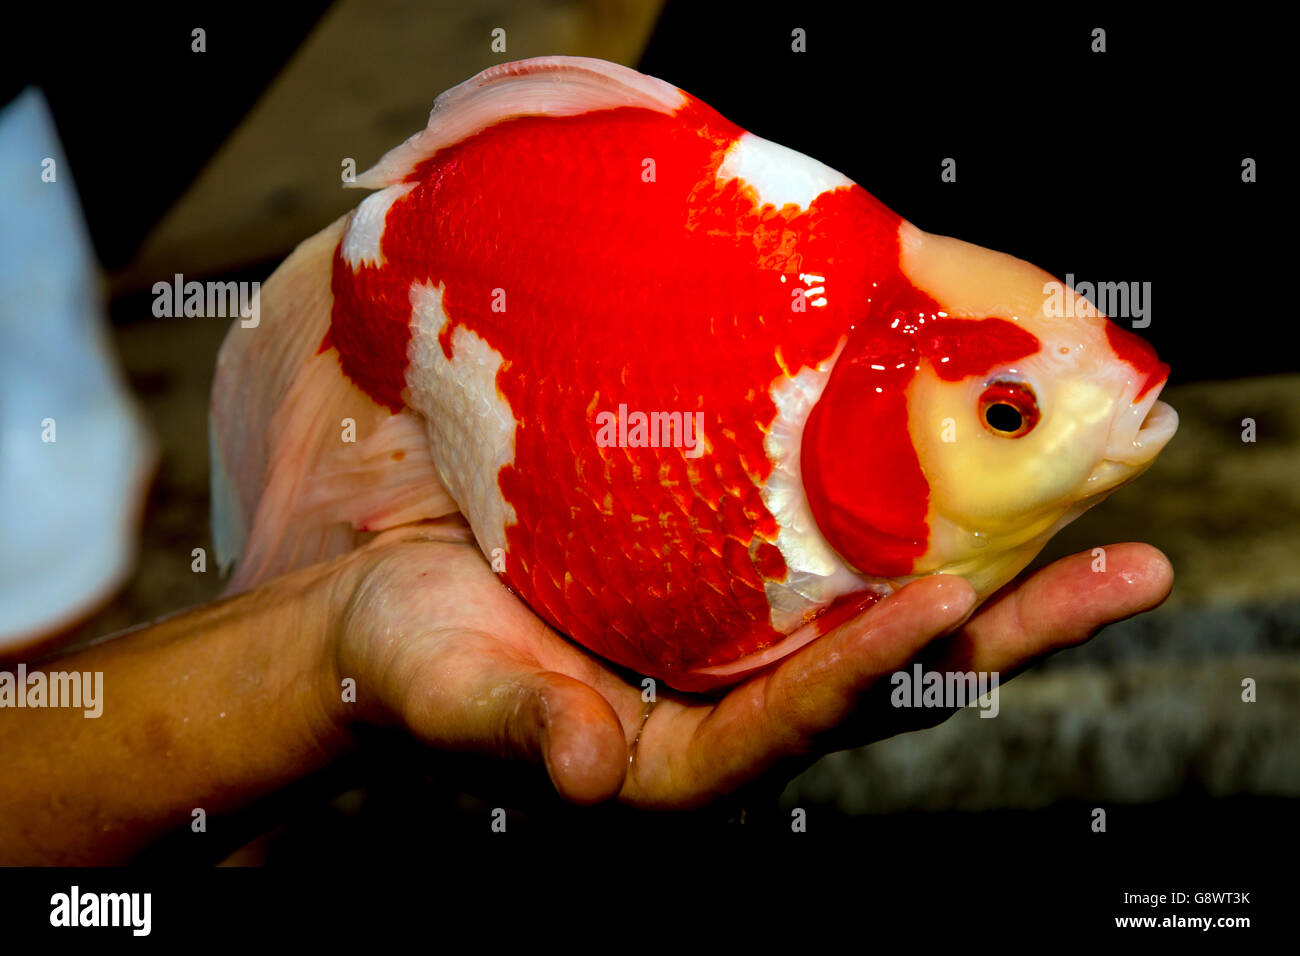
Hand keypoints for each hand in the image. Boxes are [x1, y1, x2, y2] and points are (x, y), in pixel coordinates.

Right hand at [329, 517, 1172, 809]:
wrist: (378, 611)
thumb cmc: (406, 663)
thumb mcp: (456, 693)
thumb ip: (529, 728)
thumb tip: (587, 776)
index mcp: (675, 758)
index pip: (792, 721)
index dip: (867, 668)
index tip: (944, 603)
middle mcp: (731, 702)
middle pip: (889, 672)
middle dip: (1010, 629)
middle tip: (1126, 574)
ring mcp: (739, 640)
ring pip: (884, 609)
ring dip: (996, 571)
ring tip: (1101, 525)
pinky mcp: (728, 581)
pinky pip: (835, 556)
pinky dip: (906, 519)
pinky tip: (966, 469)